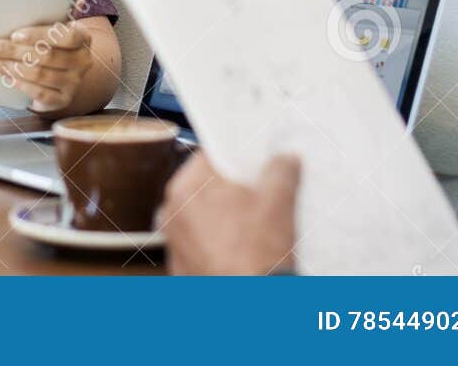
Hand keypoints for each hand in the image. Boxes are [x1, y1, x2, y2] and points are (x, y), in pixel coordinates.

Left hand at [0, 19, 94, 114]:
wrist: (67, 74)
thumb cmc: (56, 44)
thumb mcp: (59, 26)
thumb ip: (62, 12)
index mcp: (83, 38)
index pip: (66, 35)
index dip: (39, 35)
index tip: (15, 34)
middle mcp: (82, 61)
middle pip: (45, 55)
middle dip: (12, 51)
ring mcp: (74, 82)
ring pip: (38, 74)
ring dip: (9, 67)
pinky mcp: (63, 100)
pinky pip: (39, 93)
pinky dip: (20, 84)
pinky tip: (4, 76)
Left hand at [160, 151, 299, 275]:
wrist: (245, 305)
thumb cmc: (254, 258)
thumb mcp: (278, 205)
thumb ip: (280, 172)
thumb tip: (284, 160)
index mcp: (188, 185)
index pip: (211, 153)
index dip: (237, 154)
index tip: (255, 159)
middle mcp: (173, 209)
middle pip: (207, 183)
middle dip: (233, 187)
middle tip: (262, 194)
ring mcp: (174, 237)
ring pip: (203, 212)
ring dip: (226, 214)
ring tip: (256, 225)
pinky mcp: (180, 261)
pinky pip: (200, 239)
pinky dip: (218, 238)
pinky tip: (243, 247)